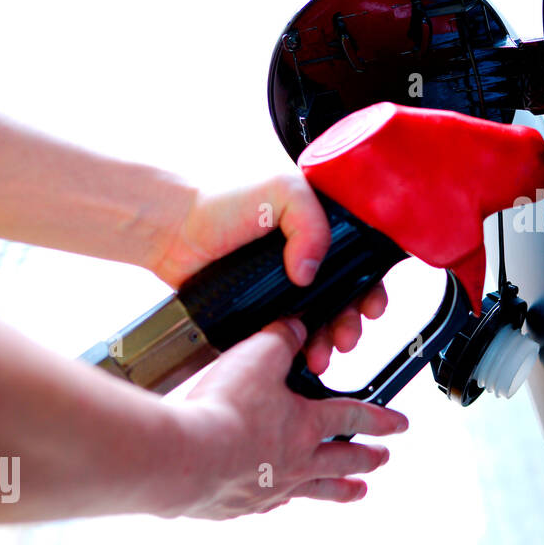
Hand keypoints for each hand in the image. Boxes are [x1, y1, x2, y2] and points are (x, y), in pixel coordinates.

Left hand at [150, 172, 385, 372]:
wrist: (172, 229)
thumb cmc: (219, 200)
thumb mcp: (282, 191)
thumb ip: (312, 223)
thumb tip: (312, 270)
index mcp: (318, 226)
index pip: (359, 259)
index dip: (370, 283)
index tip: (371, 304)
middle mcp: (305, 255)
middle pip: (344, 296)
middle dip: (351, 320)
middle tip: (347, 335)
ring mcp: (284, 283)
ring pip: (320, 319)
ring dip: (328, 339)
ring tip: (324, 353)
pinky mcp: (262, 306)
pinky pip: (288, 332)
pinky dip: (300, 347)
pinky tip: (302, 353)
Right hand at [167, 319, 407, 518]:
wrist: (184, 458)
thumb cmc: (222, 411)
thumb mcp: (258, 357)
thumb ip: (281, 338)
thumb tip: (296, 326)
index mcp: (306, 425)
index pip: (353, 418)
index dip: (380, 419)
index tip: (400, 425)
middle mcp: (296, 461)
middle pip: (343, 461)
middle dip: (368, 459)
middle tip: (383, 459)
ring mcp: (270, 488)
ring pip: (317, 490)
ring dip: (342, 490)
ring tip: (359, 492)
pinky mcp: (239, 506)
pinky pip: (271, 505)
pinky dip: (281, 501)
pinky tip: (280, 501)